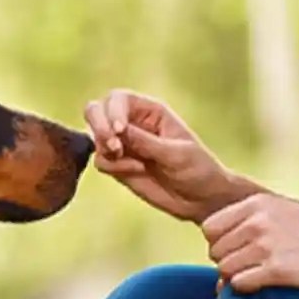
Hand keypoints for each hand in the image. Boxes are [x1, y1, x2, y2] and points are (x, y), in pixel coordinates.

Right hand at [84, 89, 243, 221]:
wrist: (202, 200)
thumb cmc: (198, 169)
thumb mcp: (176, 153)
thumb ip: (145, 142)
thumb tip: (117, 130)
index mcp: (150, 111)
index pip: (118, 98)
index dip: (113, 111)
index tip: (120, 132)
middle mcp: (133, 123)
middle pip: (97, 110)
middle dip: (99, 125)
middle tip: (113, 146)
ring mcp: (125, 145)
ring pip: (96, 137)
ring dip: (106, 149)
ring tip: (133, 165)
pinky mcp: (120, 166)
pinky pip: (101, 161)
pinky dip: (112, 166)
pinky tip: (136, 172)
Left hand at [201, 193, 298, 292]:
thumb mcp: (280, 212)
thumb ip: (247, 224)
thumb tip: (215, 254)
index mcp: (256, 203)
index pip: (210, 227)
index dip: (219, 242)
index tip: (236, 250)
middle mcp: (258, 221)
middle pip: (215, 250)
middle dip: (227, 261)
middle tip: (249, 265)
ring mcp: (266, 245)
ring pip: (224, 269)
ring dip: (235, 277)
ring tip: (257, 274)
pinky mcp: (276, 269)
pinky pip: (239, 284)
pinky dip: (245, 288)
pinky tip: (263, 283)